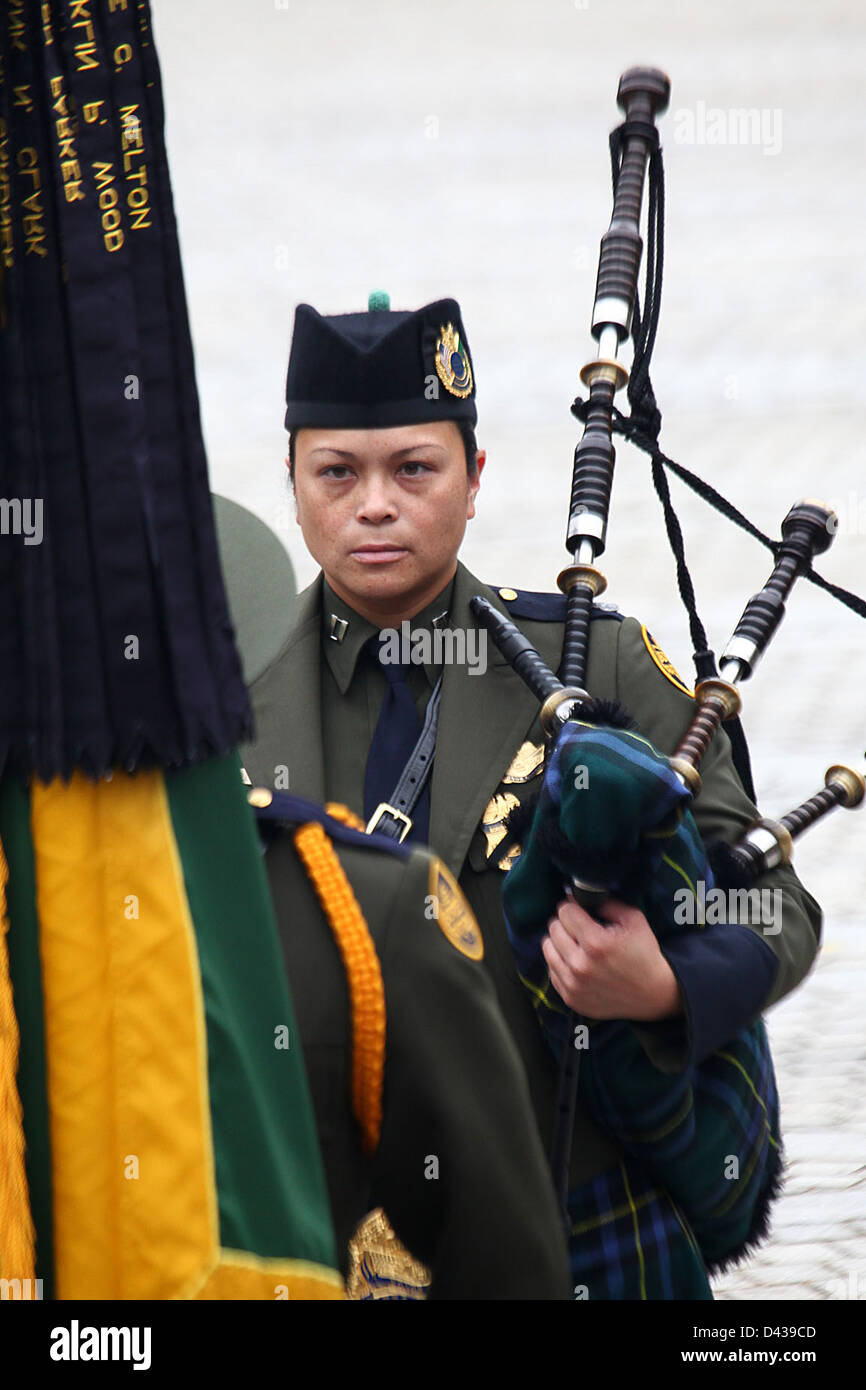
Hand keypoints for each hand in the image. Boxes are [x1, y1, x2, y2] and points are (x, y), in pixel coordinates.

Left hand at [541, 895, 683, 1021]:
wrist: (654, 993)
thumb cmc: (644, 954)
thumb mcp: (634, 920)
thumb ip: (606, 902)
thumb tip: (579, 895)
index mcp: (596, 943)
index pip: (565, 912)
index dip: (573, 907)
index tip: (579, 910)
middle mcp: (580, 965)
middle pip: (553, 929)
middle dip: (565, 923)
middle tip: (579, 927)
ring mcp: (574, 985)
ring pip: (548, 949)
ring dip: (558, 942)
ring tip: (575, 943)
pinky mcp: (571, 998)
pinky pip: (551, 971)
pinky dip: (561, 963)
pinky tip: (576, 962)